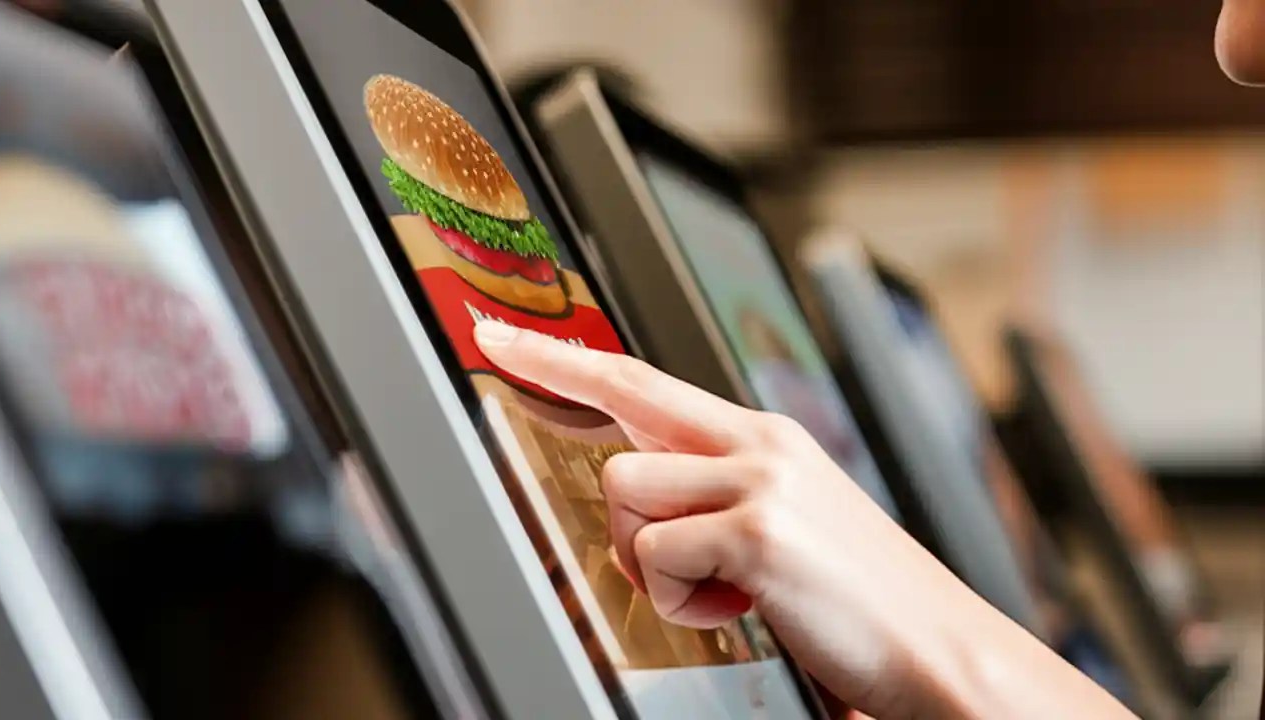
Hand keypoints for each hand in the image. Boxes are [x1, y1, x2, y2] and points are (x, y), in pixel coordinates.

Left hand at [474, 321, 1133, 719]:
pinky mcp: (758, 530)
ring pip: (626, 496)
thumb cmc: (857, 596)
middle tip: (664, 538)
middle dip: (616, 500)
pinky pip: (655, 560)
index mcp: (764, 436)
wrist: (938, 647)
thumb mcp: (787, 518)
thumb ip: (715, 489)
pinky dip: (684, 602)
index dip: (561, 357)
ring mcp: (760, 480)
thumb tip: (638, 494)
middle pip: (620, 436)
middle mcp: (759, 442)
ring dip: (658, 562)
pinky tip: (744, 609)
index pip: (641, 377)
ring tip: (726, 590)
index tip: (498, 337)